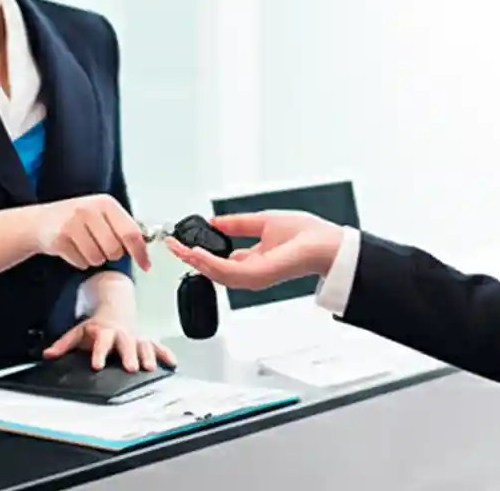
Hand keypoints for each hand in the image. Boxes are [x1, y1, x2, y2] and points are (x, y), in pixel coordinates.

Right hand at [28, 194, 150, 271]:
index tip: (145, 264)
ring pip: (97, 258)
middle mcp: (90, 210)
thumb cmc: (77, 219)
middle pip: (114, 249)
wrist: (41, 221)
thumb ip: (122, 228)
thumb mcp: (101, 215)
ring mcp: (73, 223)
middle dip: (110, 254)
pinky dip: (79, 261)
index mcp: (106, 203)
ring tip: (84, 245)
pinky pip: (81, 262)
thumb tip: (144, 251)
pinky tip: (72, 248)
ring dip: (93, 258)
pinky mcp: (60, 238)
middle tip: (100, 245)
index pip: (131, 232)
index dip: (140, 252)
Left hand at [42, 308, 175, 371]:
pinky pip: (157, 346)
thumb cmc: (96, 326)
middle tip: (130, 368)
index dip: (99, 353)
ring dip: (148, 355)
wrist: (115, 310)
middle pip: (126, 344)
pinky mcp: (145, 340)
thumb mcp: (78, 332)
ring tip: (149, 367)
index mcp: (104, 331)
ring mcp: (135, 336)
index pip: (101, 342)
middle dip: (129, 355)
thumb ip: (64, 344)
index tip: (97, 365)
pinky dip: (165, 354)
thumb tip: (48, 354)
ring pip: (143, 344)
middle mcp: (122, 334)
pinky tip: (171, 363)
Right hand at [166, 211, 342, 289]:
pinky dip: (207, 262)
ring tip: (177, 248)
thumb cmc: (308, 235)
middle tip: (172, 245)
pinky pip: (224, 271)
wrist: (327, 244)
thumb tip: (216, 221)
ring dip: (193, 259)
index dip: (199, 252)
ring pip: (214, 272)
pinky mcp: (256, 276)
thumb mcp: (263, 222)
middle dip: (190, 257)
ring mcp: (253, 277)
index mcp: (254, 261)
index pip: (220, 261)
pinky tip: (194, 252)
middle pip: (212, 269)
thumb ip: (238, 224)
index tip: (183, 242)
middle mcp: (251, 272)